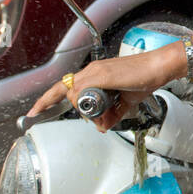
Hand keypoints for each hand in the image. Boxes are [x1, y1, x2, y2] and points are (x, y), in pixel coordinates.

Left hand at [27, 50, 173, 131]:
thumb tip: (102, 126)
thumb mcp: (126, 103)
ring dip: (88, 110)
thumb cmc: (145, 79)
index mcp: (94, 74)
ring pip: (74, 94)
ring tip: (109, 113)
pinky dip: (89, 104)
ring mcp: (95, 72)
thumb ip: (112, 115)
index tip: (34, 112)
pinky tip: (104, 108)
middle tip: (102, 119)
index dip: (46, 100)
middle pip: (69, 95)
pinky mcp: (101, 75)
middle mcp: (91, 71)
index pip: (64, 87)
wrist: (159, 68)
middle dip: (81, 112)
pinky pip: (83, 91)